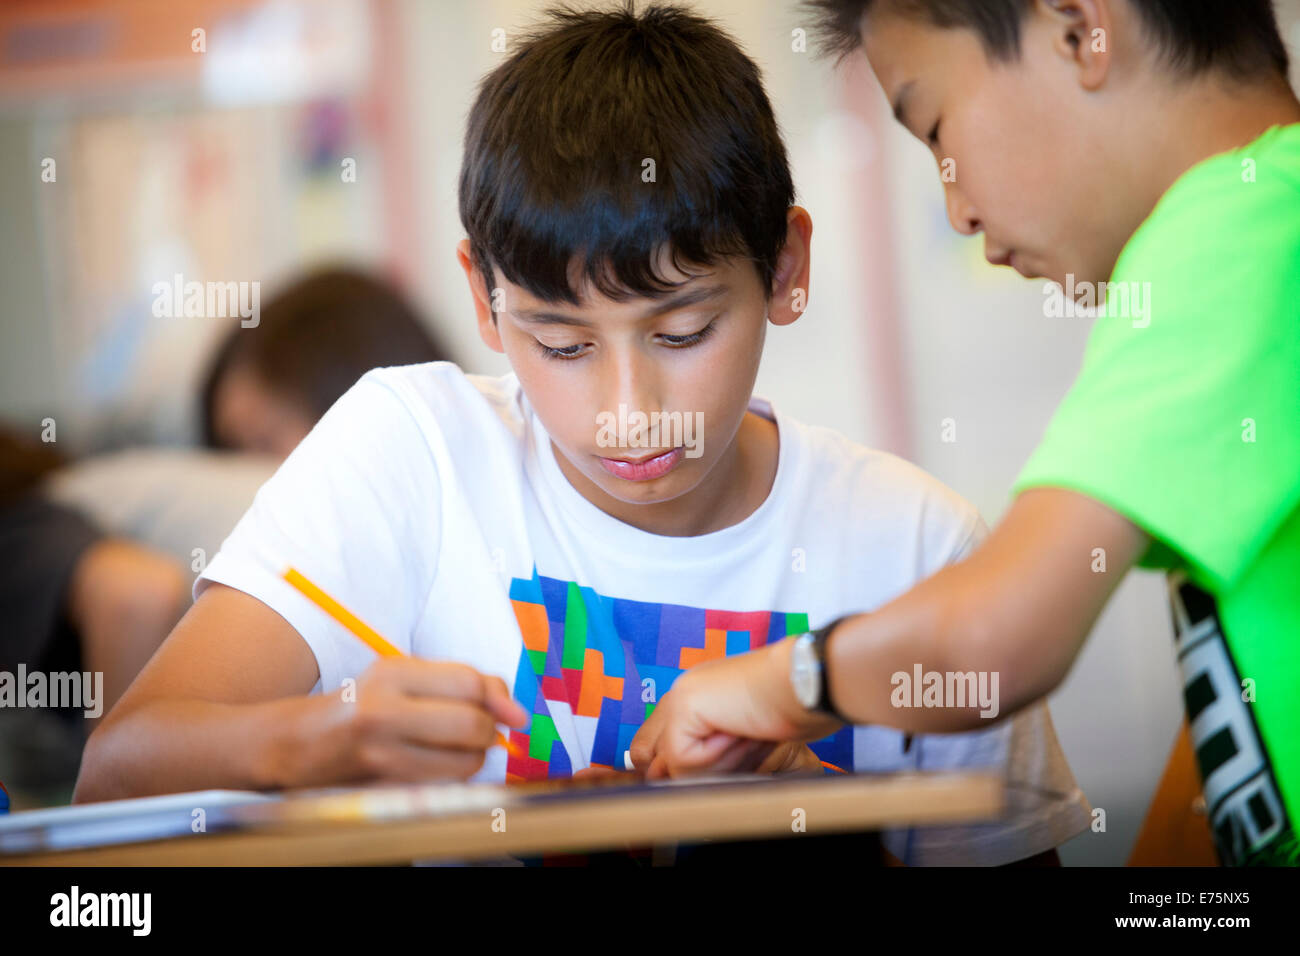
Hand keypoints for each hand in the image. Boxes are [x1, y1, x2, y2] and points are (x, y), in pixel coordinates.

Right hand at [290, 656, 527, 786]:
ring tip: (455, 746)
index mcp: (392, 674)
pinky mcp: (383, 788)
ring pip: (464, 761)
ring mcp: (381, 755)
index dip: (497, 698)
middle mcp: (384, 712)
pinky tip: (438, 764)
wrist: (304, 743)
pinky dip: (454, 776)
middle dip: (489, 730)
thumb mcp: (408, 675)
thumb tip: (518, 714)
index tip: (507, 711)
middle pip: (471, 724)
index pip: (468, 682)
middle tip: (480, 730)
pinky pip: (445, 786)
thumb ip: (465, 682)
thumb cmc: (368, 702)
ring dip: (475, 757)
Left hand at [629, 640, 841, 777]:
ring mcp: (679, 697)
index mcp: (692, 698)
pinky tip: (739, 729)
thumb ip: (700, 759)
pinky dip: (717, 756)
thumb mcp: (736, 741)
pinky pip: (684, 760)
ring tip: (743, 734)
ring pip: (673, 766)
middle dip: (693, 770)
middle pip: (653, 760)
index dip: (664, 769)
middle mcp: (679, 694)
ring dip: (715, 764)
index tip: (685, 775)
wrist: (805, 684)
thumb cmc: (788, 709)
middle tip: (735, 745)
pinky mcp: (683, 705)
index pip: (649, 746)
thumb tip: (661, 779)